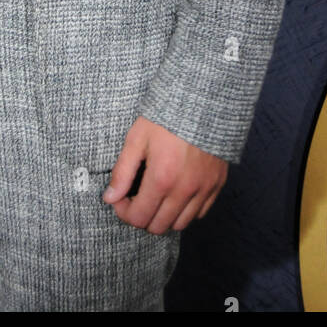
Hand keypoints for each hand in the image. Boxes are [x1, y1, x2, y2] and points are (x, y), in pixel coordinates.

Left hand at [103, 116, 227, 232]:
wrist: (203, 101)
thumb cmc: (166, 117)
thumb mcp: (137, 138)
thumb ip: (122, 171)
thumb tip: (110, 197)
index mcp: (162, 179)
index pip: (138, 217)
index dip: (124, 212)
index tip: (120, 197)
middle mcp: (185, 190)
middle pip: (158, 226)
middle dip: (142, 216)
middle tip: (135, 197)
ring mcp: (203, 189)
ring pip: (180, 224)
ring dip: (163, 216)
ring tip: (155, 197)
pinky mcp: (217, 184)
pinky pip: (200, 213)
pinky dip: (186, 210)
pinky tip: (176, 193)